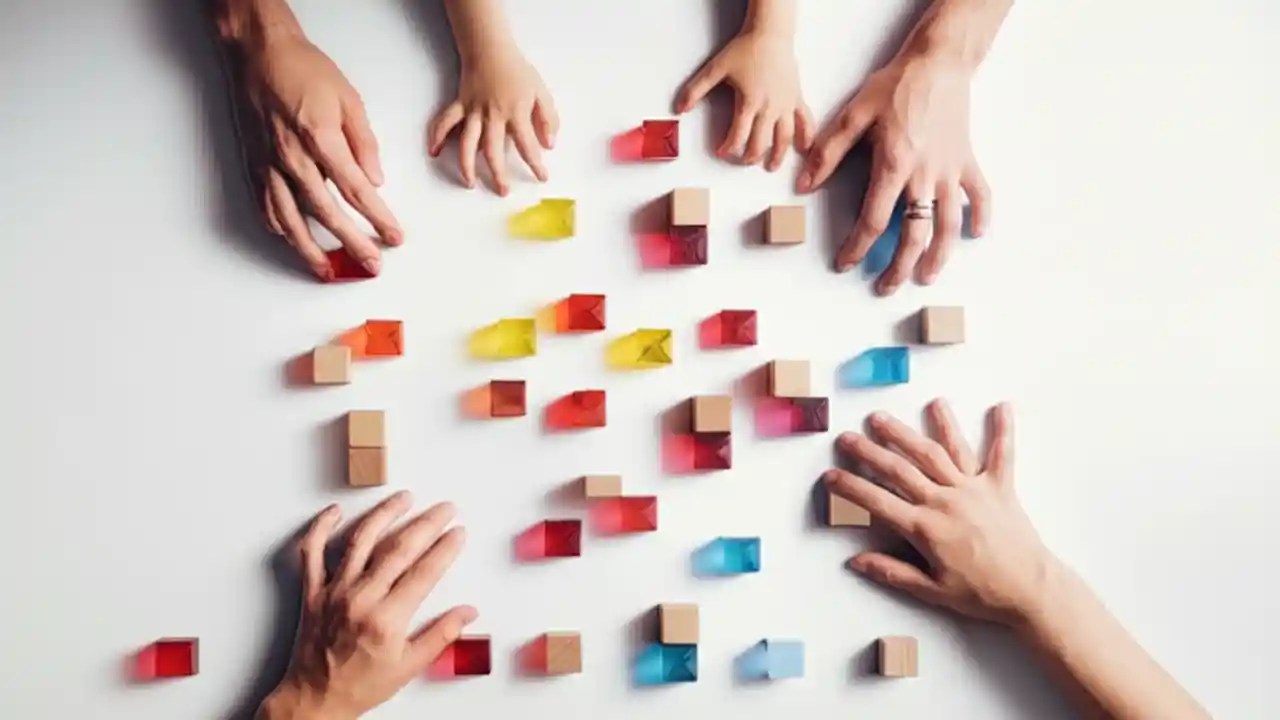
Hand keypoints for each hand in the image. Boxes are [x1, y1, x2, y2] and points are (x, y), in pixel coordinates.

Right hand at [227, 28, 401, 280]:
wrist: (257, 52)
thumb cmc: (303, 70)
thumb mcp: (348, 100)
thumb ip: (364, 143)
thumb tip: (375, 179)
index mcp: (321, 140)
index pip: (357, 191)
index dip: (378, 218)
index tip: (394, 237)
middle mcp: (292, 159)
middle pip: (327, 214)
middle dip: (352, 244)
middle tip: (371, 265)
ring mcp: (268, 165)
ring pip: (291, 220)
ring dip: (310, 251)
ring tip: (328, 272)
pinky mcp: (253, 165)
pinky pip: (265, 207)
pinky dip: (279, 228)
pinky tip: (291, 241)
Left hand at [259, 492, 475, 719]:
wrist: (315, 700)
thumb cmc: (360, 686)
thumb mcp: (409, 667)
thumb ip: (441, 635)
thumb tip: (468, 612)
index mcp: (387, 620)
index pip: (424, 573)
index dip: (445, 549)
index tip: (458, 533)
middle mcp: (360, 600)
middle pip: (399, 549)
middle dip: (427, 524)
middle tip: (445, 509)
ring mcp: (334, 592)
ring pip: (361, 540)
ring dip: (385, 514)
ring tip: (404, 498)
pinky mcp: (313, 592)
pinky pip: (312, 553)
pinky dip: (321, 529)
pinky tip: (335, 512)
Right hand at [428, 48, 557, 195]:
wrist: (490, 49)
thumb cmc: (517, 71)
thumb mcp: (541, 92)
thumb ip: (548, 119)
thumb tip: (549, 144)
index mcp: (515, 113)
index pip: (528, 145)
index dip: (535, 164)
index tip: (541, 177)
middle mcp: (492, 116)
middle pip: (493, 151)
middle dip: (497, 174)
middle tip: (502, 191)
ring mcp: (473, 112)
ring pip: (467, 143)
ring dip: (467, 166)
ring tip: (470, 184)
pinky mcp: (459, 106)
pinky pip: (445, 123)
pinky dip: (437, 137)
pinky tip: (434, 153)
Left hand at [677, 30, 813, 170]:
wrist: (770, 34)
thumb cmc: (746, 49)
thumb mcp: (715, 69)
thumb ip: (696, 90)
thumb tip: (681, 108)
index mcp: (749, 103)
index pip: (738, 136)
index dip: (729, 148)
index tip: (723, 152)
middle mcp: (769, 108)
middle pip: (760, 142)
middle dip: (750, 156)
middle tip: (743, 161)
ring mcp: (786, 105)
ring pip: (783, 138)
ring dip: (777, 155)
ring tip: (771, 167)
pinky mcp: (797, 98)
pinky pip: (805, 122)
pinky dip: (806, 136)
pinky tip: (804, 148)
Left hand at [799, 55, 991, 294]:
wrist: (938, 63)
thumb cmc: (895, 86)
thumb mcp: (853, 115)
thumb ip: (828, 153)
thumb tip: (804, 186)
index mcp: (894, 165)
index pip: (873, 219)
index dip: (857, 247)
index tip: (845, 263)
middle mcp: (925, 175)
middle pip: (913, 233)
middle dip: (898, 267)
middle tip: (885, 287)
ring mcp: (950, 171)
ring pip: (948, 224)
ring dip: (938, 256)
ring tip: (926, 277)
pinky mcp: (968, 161)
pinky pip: (979, 195)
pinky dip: (981, 216)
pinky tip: (976, 235)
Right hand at [824, 400, 1054, 626]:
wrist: (1031, 591)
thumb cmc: (982, 594)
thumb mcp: (933, 591)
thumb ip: (893, 573)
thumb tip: (855, 561)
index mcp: (926, 528)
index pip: (878, 502)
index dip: (850, 487)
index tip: (830, 475)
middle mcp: (946, 501)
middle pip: (900, 469)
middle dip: (869, 451)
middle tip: (847, 436)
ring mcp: (973, 489)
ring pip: (937, 451)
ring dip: (909, 432)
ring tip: (886, 416)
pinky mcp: (1000, 487)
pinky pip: (1001, 453)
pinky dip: (1002, 430)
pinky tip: (1001, 406)